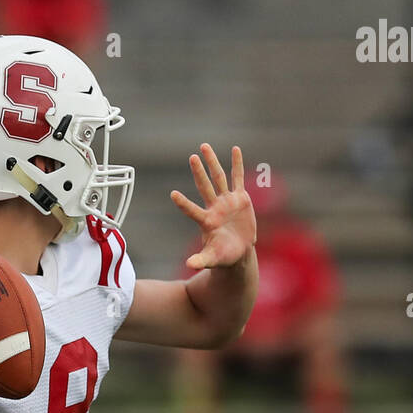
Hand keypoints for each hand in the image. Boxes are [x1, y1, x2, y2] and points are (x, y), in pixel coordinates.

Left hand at [171, 144, 256, 270]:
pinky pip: (238, 178)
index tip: (172, 194)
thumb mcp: (212, 259)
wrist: (238, 252)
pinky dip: (237, 164)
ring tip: (204, 147)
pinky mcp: (240, 198)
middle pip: (205, 186)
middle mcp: (214, 207)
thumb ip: (201, 260)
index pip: (192, 210)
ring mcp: (226, 201)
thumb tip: (189, 265)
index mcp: (206, 221)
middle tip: (192, 157)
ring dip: (212, 162)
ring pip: (219, 178)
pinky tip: (235, 149)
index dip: (183, 203)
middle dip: (199, 172)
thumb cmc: (223, 256)